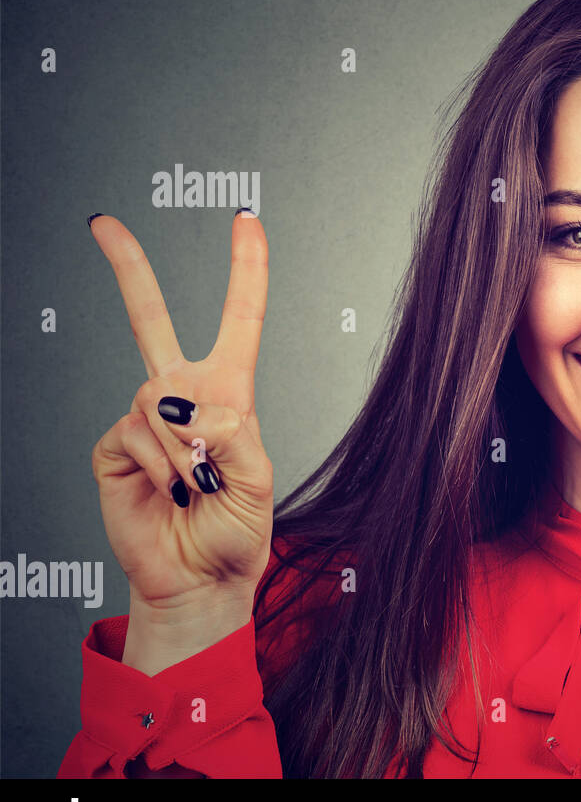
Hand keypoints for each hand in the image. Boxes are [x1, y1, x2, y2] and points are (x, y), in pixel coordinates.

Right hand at [87, 213, 272, 668]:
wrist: (199, 579)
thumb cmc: (236, 531)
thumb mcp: (257, 480)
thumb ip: (232, 433)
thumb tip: (184, 399)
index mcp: (230, 393)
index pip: (240, 319)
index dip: (245, 269)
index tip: (245, 221)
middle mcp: (183, 395)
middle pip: (150, 320)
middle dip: (127, 269)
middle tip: (103, 224)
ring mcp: (144, 418)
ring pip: (158, 397)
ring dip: (185, 446)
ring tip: (197, 484)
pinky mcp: (114, 446)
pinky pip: (136, 432)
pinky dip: (162, 464)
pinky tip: (172, 490)